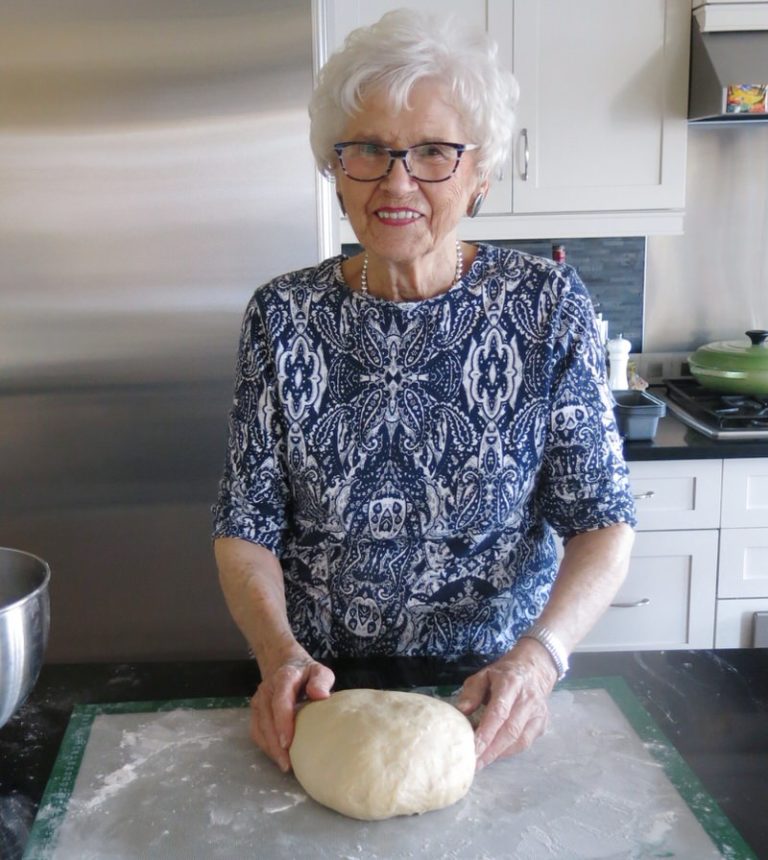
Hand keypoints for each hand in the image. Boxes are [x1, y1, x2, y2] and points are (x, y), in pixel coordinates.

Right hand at [250, 656, 334, 771]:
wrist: (284, 663)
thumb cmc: (306, 673)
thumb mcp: (319, 671)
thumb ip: (321, 681)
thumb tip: (321, 696)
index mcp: (284, 678)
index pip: (280, 700)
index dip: (282, 722)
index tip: (288, 742)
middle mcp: (266, 690)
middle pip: (267, 719)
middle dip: (275, 744)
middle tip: (288, 764)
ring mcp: (258, 701)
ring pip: (259, 728)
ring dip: (270, 748)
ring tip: (285, 765)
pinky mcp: (255, 712)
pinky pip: (256, 732)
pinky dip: (266, 746)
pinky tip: (278, 757)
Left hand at [456, 640, 557, 769]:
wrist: (533, 670)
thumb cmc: (502, 675)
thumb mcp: (483, 675)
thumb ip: (472, 692)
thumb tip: (460, 711)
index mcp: (511, 683)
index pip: (499, 712)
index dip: (486, 732)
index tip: (473, 748)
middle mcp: (528, 699)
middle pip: (510, 730)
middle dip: (491, 750)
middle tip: (473, 763)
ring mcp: (538, 713)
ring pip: (519, 740)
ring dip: (498, 754)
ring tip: (480, 763)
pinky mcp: (542, 724)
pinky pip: (525, 743)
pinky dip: (508, 752)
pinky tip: (494, 755)